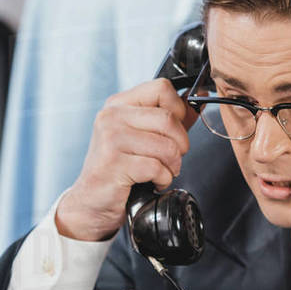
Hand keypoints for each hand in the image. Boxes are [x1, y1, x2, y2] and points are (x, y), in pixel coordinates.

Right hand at [55, 78, 198, 241]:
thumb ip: (171, 119)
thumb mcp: (144, 137)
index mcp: (119, 104)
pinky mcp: (113, 163)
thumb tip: (198, 101)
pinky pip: (156, 168)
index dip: (179, 109)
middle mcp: (111, 116)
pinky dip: (162, 180)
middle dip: (181, 145)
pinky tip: (151, 182)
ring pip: (166, 146)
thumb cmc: (118, 169)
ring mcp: (110, 138)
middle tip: (171, 158)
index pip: (162, 88)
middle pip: (168, 118)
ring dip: (172, 166)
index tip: (176, 129)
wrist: (92, 202)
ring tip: (160, 172)